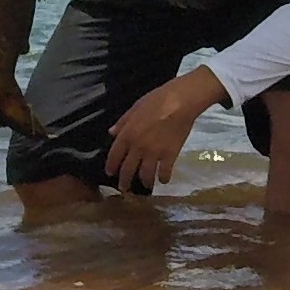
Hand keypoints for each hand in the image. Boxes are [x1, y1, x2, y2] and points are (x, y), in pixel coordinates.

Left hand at [105, 66, 226, 192]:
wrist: (179, 102)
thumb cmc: (156, 100)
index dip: (111, 166)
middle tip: (124, 188)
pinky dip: (163, 178)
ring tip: (146, 185)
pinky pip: (164, 172)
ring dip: (145, 182)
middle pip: (128, 169)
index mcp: (127, 134)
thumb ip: (123, 122)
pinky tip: (164, 180)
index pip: (115, 155)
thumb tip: (112, 133)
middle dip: (124, 181)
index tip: (110, 173)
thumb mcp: (135, 107)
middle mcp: (138, 147)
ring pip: (145, 175)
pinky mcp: (170, 156)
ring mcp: (154, 153)